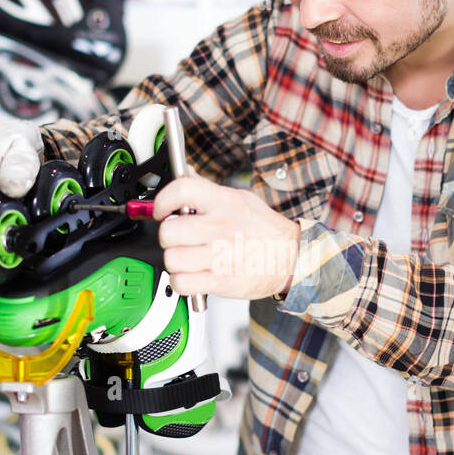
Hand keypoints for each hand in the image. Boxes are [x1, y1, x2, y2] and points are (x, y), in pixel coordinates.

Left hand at [154, 172, 300, 300]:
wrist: (292, 258)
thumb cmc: (265, 229)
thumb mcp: (240, 199)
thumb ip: (208, 189)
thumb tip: (185, 172)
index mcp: (225, 203)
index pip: (181, 190)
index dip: (163, 200)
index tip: (161, 210)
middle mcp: (222, 228)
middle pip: (169, 231)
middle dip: (169, 236)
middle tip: (178, 237)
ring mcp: (221, 257)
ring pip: (172, 259)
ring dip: (175, 260)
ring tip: (187, 257)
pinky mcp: (221, 281)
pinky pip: (182, 282)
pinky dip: (182, 280)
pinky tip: (192, 274)